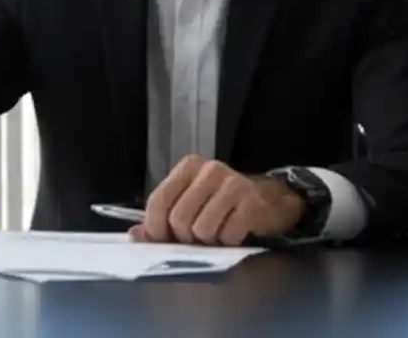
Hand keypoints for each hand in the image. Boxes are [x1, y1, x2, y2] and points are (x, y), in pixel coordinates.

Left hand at [130, 155, 305, 245]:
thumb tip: (134, 236)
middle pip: (179, 218)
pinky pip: (227, 235)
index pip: (158, 199)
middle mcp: (210, 170)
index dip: (155, 227)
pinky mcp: (252, 203)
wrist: (272, 201)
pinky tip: (236, 232)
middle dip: (185, 237)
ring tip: (218, 232)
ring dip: (209, 241)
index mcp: (189, 167)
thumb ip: (162, 218)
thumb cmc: (224, 204)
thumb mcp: (191, 204)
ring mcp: (233, 184)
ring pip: (202, 229)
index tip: (162, 239)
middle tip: (197, 237)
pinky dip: (228, 242)